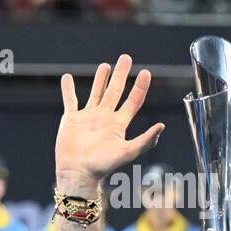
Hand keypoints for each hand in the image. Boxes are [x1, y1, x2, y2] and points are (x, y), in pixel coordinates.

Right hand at [56, 54, 164, 192]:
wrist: (79, 172)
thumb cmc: (104, 165)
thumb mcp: (128, 152)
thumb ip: (146, 140)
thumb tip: (162, 126)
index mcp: (119, 124)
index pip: (133, 100)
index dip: (140, 86)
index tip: (146, 72)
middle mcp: (105, 118)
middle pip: (115, 91)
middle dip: (121, 74)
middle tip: (126, 57)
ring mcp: (88, 118)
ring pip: (96, 93)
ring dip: (100, 79)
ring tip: (105, 65)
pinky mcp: (71, 119)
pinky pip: (70, 100)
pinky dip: (68, 89)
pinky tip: (68, 78)